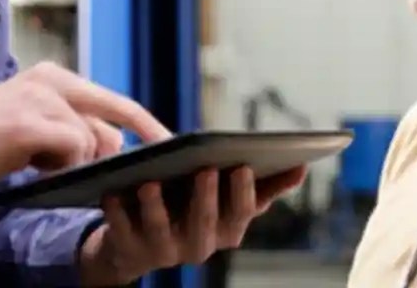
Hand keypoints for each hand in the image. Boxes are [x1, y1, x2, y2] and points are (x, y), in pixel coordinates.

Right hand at [0, 62, 171, 203]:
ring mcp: (43, 98)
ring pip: (92, 142)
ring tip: (34, 163)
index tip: (170, 144)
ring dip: (71, 164)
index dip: (147, 124)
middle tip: (123, 170)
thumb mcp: (30, 124)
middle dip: (121, 151)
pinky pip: (73, 151)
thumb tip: (110, 147)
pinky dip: (58, 167)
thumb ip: (68, 128)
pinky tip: (28, 166)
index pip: (115, 101)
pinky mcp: (32, 121)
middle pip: (116, 116)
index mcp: (54, 77)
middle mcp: (53, 80)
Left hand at [78, 165, 307, 285]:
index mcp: (226, 230)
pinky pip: (123, 234)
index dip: (242, 194)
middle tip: (205, 169)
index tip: (241, 166)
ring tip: (150, 182)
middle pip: (205, 226)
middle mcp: (199, 246)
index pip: (241, 215)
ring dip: (157, 209)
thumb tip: (303, 165)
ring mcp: (164, 252)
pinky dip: (116, 214)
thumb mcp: (227, 195)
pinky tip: (113, 192)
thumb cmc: (192, 205)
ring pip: (163, 233)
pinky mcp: (130, 251)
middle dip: (206, 200)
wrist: (139, 241)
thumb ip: (264, 184)